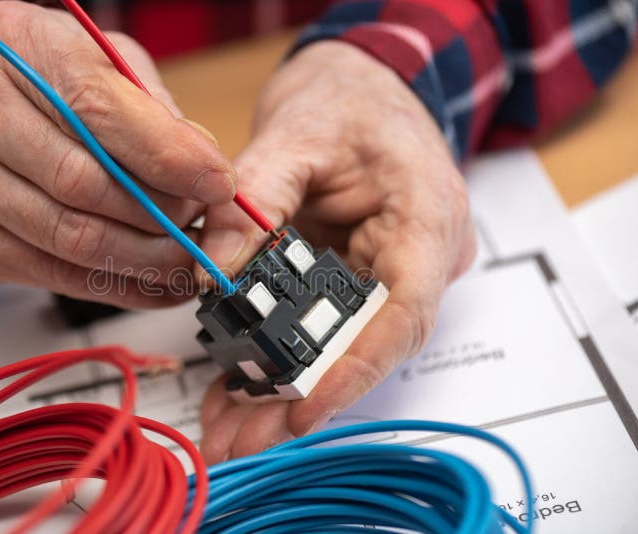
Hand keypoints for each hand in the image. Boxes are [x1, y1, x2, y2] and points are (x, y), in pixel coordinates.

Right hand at [0, 1, 234, 306]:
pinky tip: (154, 285)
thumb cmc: (42, 89)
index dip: (169, 156)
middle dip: (162, 216)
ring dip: (145, 260)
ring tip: (186, 260)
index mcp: (16, 45)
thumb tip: (204, 171)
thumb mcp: (99, 67)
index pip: (100, 110)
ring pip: (73, 238)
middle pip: (87, 184)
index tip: (219, 186)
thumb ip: (150, 110)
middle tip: (201, 228)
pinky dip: (116, 287)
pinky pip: (55, 275)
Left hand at [196, 41, 476, 462]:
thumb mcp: (296, 133)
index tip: (302, 408)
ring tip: (227, 432)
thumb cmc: (346, 99)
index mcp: (426, 217)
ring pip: (340, 350)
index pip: (403, 312)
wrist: (360, 87)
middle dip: (300, 398)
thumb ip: (255, 200)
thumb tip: (213, 272)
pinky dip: (277, 361)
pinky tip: (234, 392)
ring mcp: (386, 275)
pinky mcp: (353, 280)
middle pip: (366, 347)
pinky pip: (321, 330)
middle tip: (238, 441)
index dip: (355, 369)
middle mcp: (416, 259)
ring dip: (283, 391)